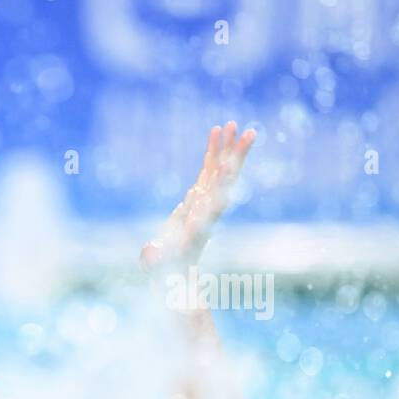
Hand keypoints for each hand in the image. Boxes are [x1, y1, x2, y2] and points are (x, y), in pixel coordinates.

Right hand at [141, 121, 255, 272]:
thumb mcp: (154, 270)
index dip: (219, 186)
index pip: (213, 204)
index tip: (225, 166)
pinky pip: (208, 169)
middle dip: (236, 158)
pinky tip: (216, 130)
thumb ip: (152, 261)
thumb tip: (148, 253)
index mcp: (200, 228)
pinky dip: (212, 151)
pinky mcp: (198, 198)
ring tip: (233, 123)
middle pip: (226, 182)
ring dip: (227, 148)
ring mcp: (205, 203)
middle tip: (250, 133)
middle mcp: (208, 212)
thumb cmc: (162, 274)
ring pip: (220, 171)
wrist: (175, 275)